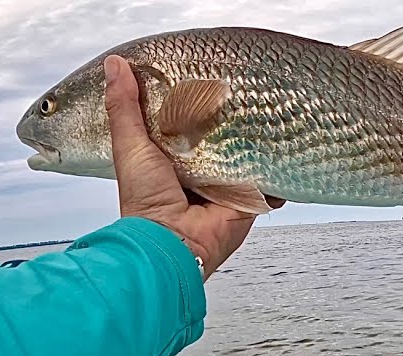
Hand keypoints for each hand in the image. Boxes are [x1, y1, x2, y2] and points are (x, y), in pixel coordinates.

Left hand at [103, 55, 283, 278]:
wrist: (172, 243)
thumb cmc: (146, 200)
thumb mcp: (130, 145)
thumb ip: (123, 106)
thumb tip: (115, 65)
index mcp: (172, 159)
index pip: (188, 123)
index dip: (195, 103)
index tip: (204, 79)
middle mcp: (201, 172)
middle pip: (222, 139)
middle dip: (232, 121)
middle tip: (243, 93)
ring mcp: (226, 186)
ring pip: (248, 157)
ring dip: (259, 142)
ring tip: (270, 114)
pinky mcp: (248, 199)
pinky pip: (270, 183)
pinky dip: (279, 174)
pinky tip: (286, 152)